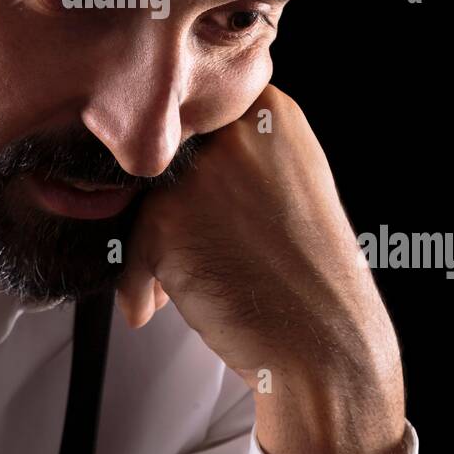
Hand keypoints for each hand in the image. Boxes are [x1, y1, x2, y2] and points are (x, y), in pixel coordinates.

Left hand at [116, 83, 409, 453]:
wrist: (326, 343)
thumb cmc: (311, 278)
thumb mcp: (289, 182)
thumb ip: (235, 155)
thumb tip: (163, 159)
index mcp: (269, 110)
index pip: (194, 122)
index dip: (191, 172)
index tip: (205, 211)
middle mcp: (233, 130)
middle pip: (163, 160)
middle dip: (169, 210)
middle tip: (200, 253)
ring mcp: (199, 172)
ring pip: (141, 203)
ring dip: (151, 248)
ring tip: (192, 284)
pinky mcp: (165, 217)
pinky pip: (127, 248)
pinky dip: (139, 286)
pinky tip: (167, 305)